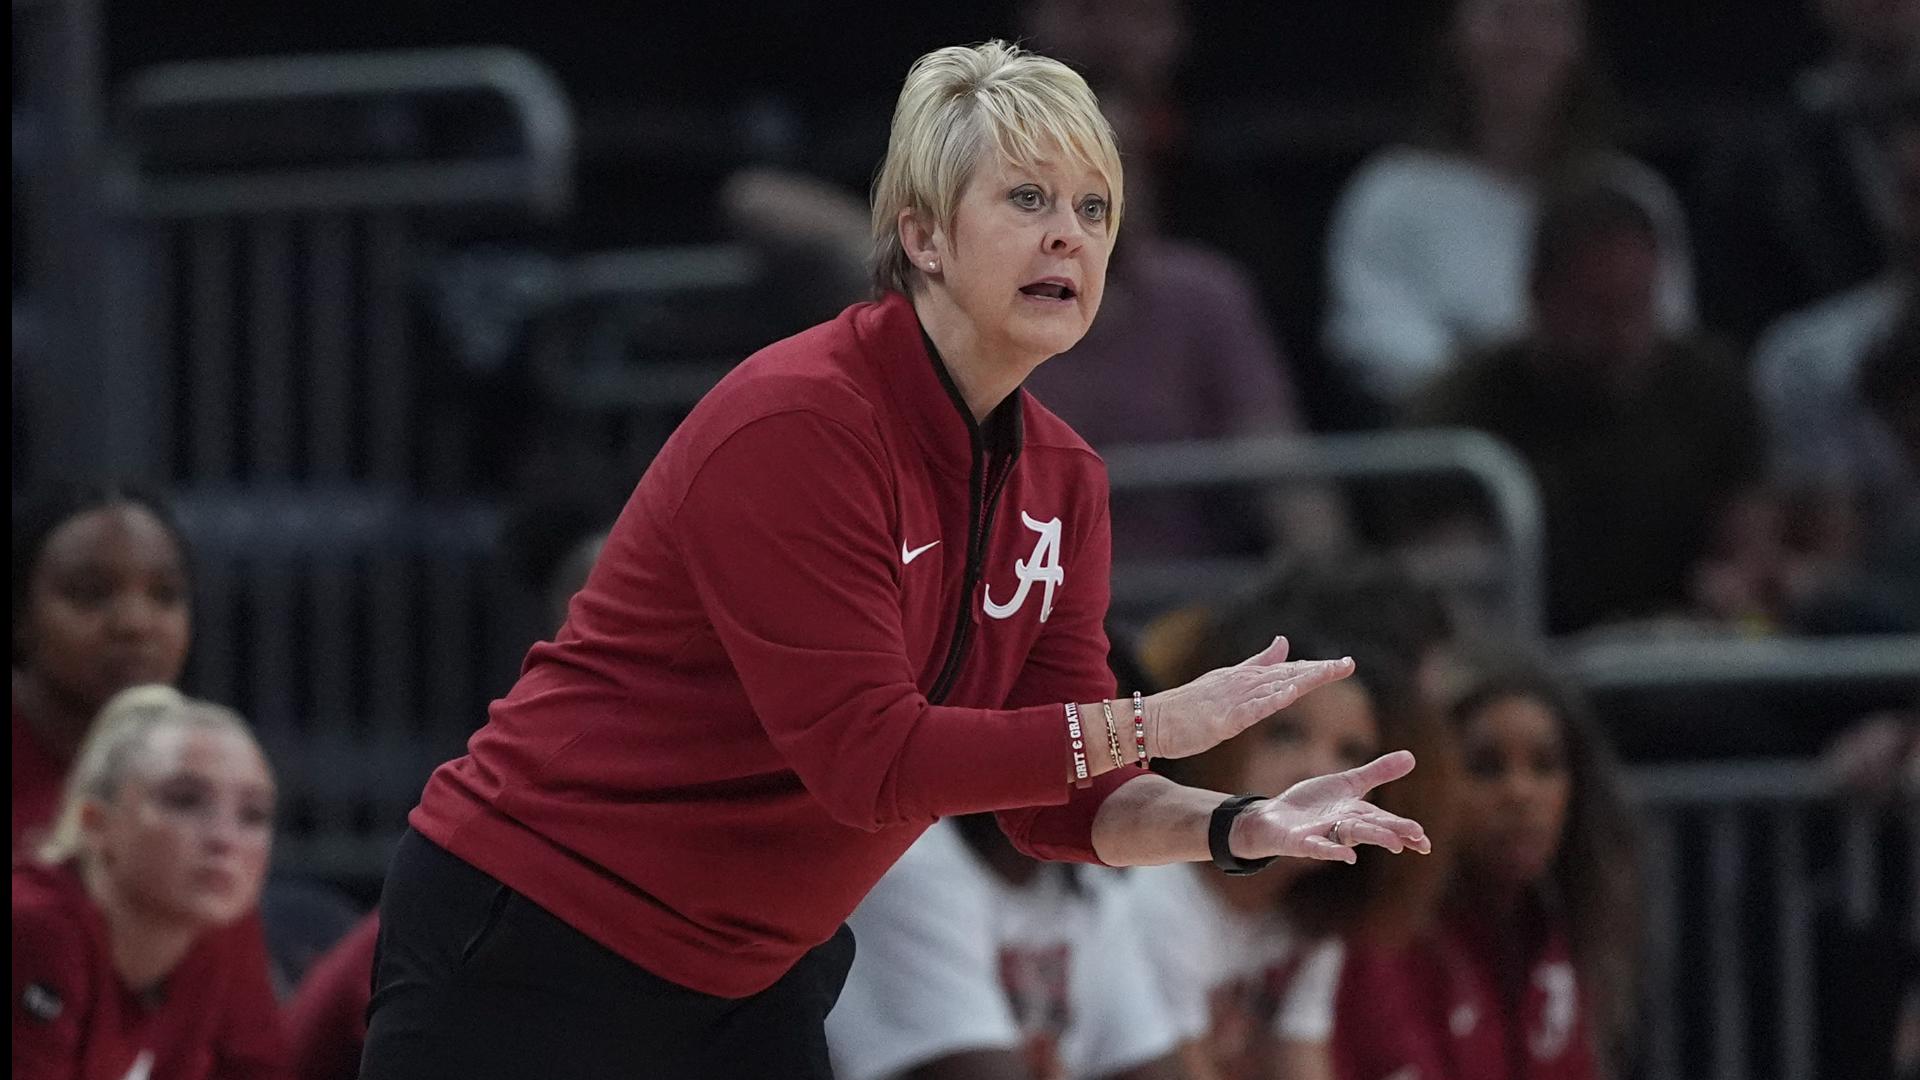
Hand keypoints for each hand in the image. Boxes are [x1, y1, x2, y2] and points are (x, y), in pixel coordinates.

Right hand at [1143, 636, 1354, 760]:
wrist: (1151, 721)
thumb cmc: (1186, 707)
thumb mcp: (1226, 681)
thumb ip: (1256, 663)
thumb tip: (1283, 642)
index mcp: (1243, 678)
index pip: (1286, 670)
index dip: (1315, 668)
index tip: (1343, 664)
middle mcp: (1241, 683)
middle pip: (1286, 675)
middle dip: (1319, 670)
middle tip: (1348, 665)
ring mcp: (1232, 699)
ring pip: (1274, 687)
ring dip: (1303, 679)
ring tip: (1330, 673)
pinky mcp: (1223, 718)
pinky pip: (1252, 708)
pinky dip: (1273, 699)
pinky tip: (1291, 693)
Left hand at [1229, 750, 1430, 863]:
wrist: (1274, 816)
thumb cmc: (1313, 805)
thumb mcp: (1348, 784)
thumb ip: (1377, 773)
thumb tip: (1412, 756)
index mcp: (1357, 814)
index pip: (1386, 822)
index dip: (1406, 831)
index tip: (1426, 841)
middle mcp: (1344, 827)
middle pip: (1374, 828)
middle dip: (1395, 833)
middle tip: (1420, 839)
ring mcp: (1324, 835)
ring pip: (1352, 836)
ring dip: (1374, 838)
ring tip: (1396, 844)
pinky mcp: (1302, 842)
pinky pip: (1319, 848)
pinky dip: (1333, 851)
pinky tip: (1348, 856)